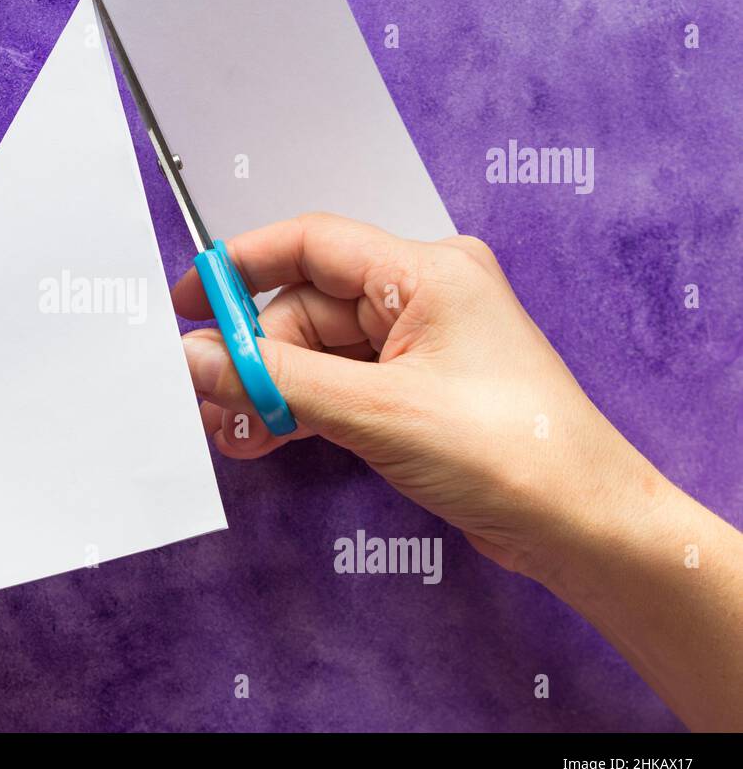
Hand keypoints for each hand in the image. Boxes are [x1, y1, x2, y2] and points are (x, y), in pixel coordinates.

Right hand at [174, 213, 742, 729]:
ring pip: (317, 350)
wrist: (581, 524)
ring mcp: (420, 345)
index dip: (240, 267)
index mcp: (427, 271)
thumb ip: (277, 380)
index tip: (188, 300)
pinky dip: (300, 406)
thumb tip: (198, 360)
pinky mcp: (416, 389)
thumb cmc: (512, 453)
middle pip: (305, 305)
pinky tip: (262, 435)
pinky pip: (338, 383)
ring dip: (270, 388)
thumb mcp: (375, 411)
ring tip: (227, 429)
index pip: (310, 243)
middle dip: (251, 352)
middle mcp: (424, 295)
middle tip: (204, 395)